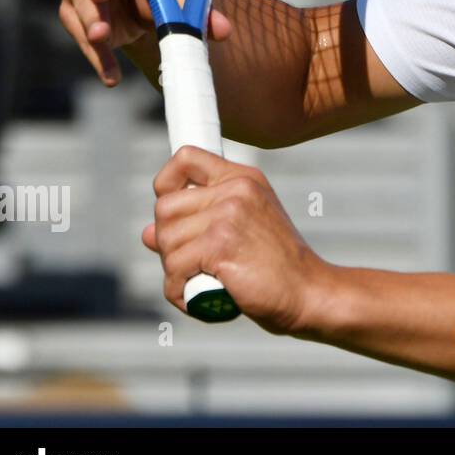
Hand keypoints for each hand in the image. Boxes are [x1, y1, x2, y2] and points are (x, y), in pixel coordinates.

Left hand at [144, 145, 332, 335]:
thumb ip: (198, 224)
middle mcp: (236, 189)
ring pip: (165, 241)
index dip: (166, 184)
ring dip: (174, 271)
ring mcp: (228, 215)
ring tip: (199, 283)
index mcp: (243, 178)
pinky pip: (174, 269)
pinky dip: (177, 291)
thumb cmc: (277, 266)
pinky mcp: (220, 245)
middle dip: (168, 242)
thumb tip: (146, 233)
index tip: (175, 215)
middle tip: (192, 263)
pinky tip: (197, 297)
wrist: (308, 292)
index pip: (186, 158)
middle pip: (164, 208)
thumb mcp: (243, 230)